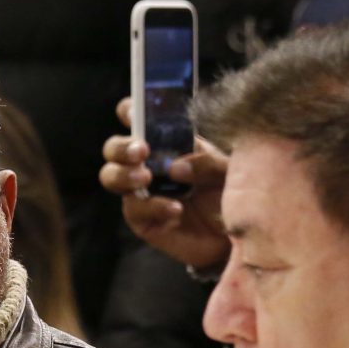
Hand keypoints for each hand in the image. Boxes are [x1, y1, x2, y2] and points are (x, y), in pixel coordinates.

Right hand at [98, 97, 230, 270]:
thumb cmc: (233, 196)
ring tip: (145, 178)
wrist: (237, 237)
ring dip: (123, 174)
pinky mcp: (143, 220)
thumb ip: (207, 163)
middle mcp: (148, 163)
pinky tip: (176, 211)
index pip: (137, 118)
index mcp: (167, 141)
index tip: (134, 112)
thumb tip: (175, 167)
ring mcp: (142, 191)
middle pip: (114, 147)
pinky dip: (153, 207)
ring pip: (111, 176)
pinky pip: (134, 210)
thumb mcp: (229, 172)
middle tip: (142, 151)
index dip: (129, 110)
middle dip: (121, 147)